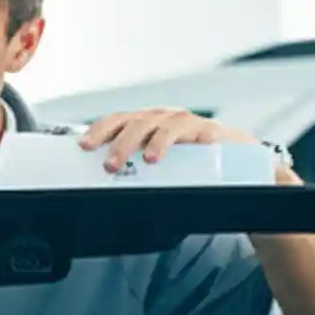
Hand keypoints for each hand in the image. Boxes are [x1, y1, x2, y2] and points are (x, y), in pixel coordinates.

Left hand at [79, 108, 255, 171]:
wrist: (231, 154)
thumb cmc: (187, 159)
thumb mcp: (157, 162)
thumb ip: (135, 170)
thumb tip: (105, 196)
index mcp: (143, 124)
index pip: (115, 121)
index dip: (99, 131)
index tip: (83, 146)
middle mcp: (159, 118)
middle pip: (133, 122)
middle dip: (118, 142)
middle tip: (110, 165)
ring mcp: (181, 121)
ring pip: (157, 125)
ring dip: (146, 142)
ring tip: (140, 160)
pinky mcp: (205, 129)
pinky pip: (189, 131)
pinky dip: (175, 140)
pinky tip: (164, 154)